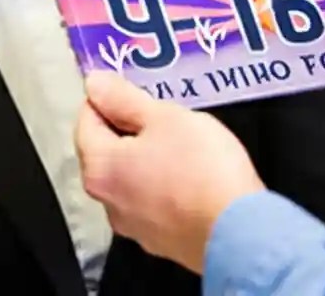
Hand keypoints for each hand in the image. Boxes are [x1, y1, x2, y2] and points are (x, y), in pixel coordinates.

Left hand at [75, 72, 264, 273]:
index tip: (135, 88)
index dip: (108, 98)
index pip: (86, 120)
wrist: (238, 231)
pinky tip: (192, 178)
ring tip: (183, 146)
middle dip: (130, 130)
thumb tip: (93, 83)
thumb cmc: (201, 168)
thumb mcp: (167, 118)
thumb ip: (125, 99)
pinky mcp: (159, 241)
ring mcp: (132, 226)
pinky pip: (153, 203)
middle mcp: (107, 201)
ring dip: (147, 160)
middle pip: (106, 152)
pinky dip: (164, 187)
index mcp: (99, 167)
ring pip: (131, 179)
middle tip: (166, 115)